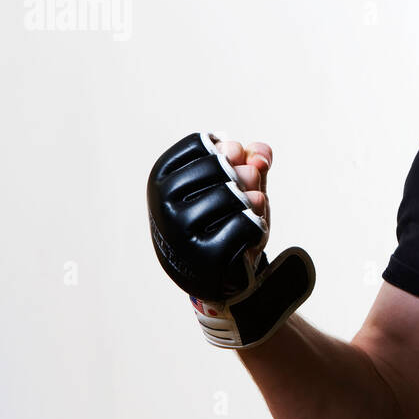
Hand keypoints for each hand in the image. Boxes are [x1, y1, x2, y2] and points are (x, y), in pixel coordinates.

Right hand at [146, 132, 315, 348]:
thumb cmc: (222, 219)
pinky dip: (257, 226)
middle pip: (221, 165)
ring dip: (254, 202)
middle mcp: (162, 204)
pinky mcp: (205, 257)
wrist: (217, 275)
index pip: (201, 143)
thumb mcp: (232, 182)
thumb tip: (258, 159)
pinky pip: (246, 225)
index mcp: (160, 179)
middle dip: (244, 176)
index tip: (228, 169)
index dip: (227, 152)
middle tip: (246, 194)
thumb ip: (249, 158)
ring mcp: (180, 232)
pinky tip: (250, 233)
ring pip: (233, 195)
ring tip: (249, 214)